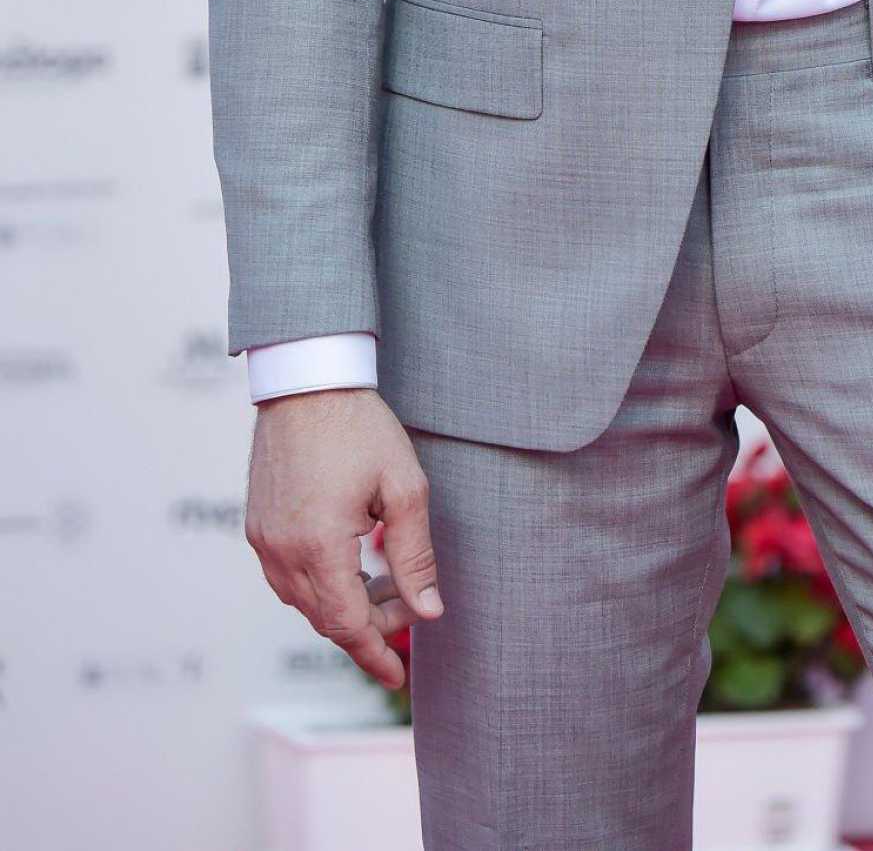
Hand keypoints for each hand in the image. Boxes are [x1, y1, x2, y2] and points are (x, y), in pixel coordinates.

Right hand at [245, 388, 442, 689]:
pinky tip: (352, 566)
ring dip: (345, 606)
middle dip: (371, 626)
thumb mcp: (404, 488)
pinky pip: (288, 578)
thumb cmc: (359, 427)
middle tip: (409, 608)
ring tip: (386, 586)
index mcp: (319, 547)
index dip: (375, 655)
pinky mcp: (256, 527)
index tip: (399, 679)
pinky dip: (321, 585)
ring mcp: (263, 541)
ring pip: (305, 602)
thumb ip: (415, 556)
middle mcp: (281, 553)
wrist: (306, 381)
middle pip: (327, 619)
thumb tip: (429, 611)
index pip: (347, 625)